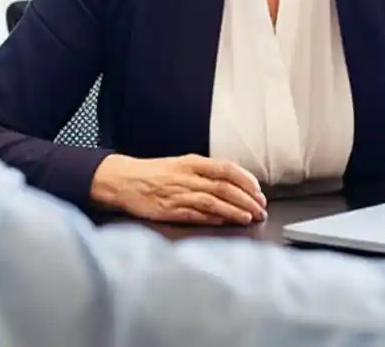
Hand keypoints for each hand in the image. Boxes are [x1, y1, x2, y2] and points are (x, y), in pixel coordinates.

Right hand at [91, 154, 268, 224]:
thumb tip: (233, 185)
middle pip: (225, 187)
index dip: (246, 180)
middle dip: (247, 199)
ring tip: (249, 217)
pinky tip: (225, 222)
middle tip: (261, 208)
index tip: (259, 191)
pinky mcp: (169, 209)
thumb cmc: (154, 174)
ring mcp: (178, 193)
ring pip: (214, 201)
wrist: (124, 180)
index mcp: (192, 162)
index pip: (227, 169)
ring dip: (235, 211)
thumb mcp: (181, 165)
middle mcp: (188, 176)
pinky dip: (213, 218)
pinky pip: (196, 214)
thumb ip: (205, 174)